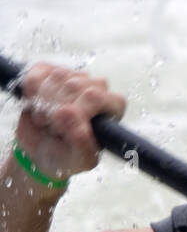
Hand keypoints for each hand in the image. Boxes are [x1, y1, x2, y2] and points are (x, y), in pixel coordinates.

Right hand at [16, 64, 125, 182]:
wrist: (41, 154)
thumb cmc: (67, 157)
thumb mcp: (81, 159)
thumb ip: (82, 140)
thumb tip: (67, 111)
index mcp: (112, 107)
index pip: (97, 97)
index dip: (78, 111)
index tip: (67, 130)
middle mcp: (96, 88)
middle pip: (75, 86)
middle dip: (57, 111)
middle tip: (55, 129)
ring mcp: (72, 76)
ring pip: (56, 77)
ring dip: (44, 104)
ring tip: (47, 120)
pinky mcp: (48, 71)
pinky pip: (37, 74)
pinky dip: (31, 92)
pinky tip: (35, 104)